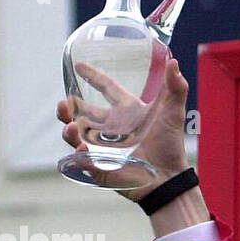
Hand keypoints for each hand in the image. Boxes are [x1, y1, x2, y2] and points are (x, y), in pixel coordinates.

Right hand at [57, 53, 190, 199]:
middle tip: (63, 103)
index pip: (106, 88)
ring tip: (69, 126)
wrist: (169, 178)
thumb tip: (173, 62)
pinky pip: (83, 159)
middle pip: (81, 112)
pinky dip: (79, 154)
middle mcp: (110, 127)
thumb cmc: (171, 145)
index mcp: (125, 111)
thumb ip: (176, 88)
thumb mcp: (173, 113)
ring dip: (68, 129)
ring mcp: (103, 146)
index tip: (78, 65)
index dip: (92, 76)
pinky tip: (82, 149)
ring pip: (76, 135)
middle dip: (67, 107)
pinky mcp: (100, 165)